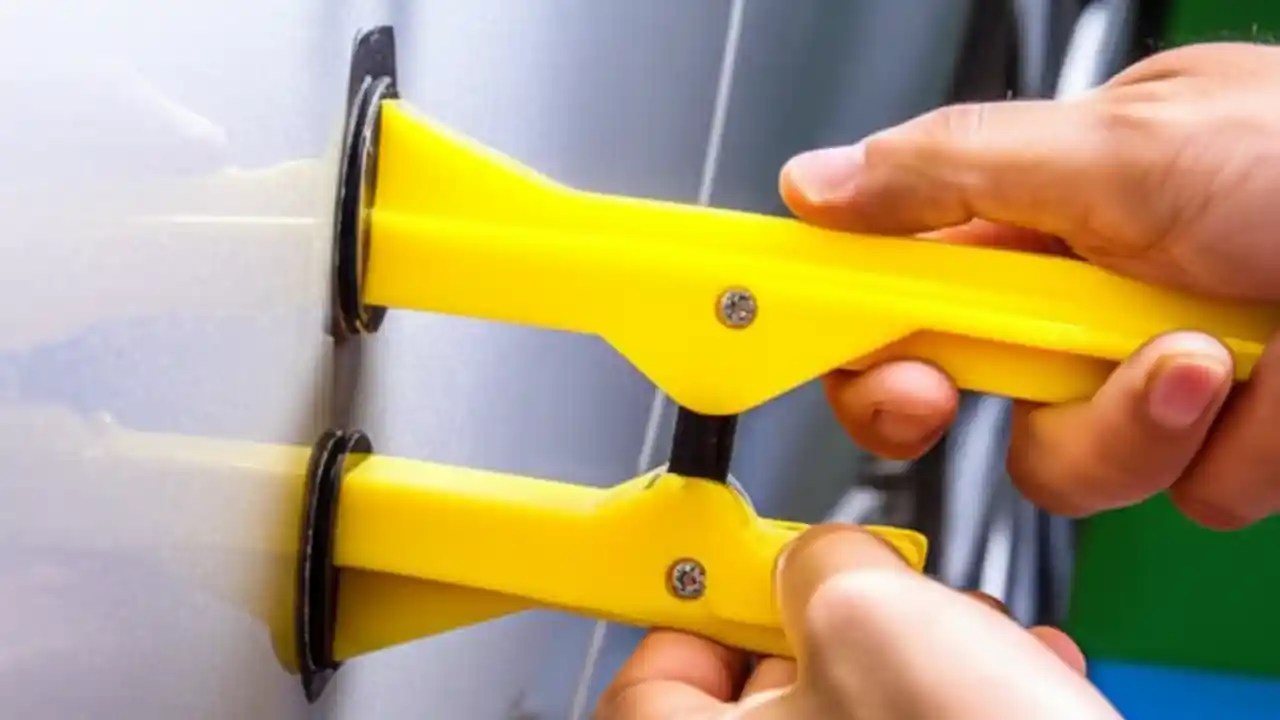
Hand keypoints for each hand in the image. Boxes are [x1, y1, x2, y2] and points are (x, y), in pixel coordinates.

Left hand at [596, 525, 1117, 718]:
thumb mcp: (866, 612)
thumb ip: (816, 561)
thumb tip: (819, 557)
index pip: (656, 673)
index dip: (711, 603)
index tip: (754, 569)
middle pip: (772, 685)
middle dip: (850, 622)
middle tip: (895, 599)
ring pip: (866, 708)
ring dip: (934, 655)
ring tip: (990, 645)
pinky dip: (973, 704)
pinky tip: (1028, 680)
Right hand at [780, 43, 1279, 528]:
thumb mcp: (1127, 148)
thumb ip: (954, 170)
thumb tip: (818, 185)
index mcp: (1042, 209)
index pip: (894, 271)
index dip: (843, 315)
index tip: (802, 342)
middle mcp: (1084, 297)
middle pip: (953, 385)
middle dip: (980, 388)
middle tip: (1005, 363)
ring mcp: (1148, 376)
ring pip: (1059, 460)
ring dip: (1134, 418)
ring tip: (1218, 353)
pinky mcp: (1221, 446)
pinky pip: (1176, 493)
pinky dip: (1231, 449)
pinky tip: (1277, 387)